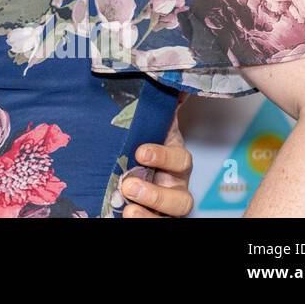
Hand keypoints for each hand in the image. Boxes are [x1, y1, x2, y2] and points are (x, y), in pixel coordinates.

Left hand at [122, 94, 194, 216]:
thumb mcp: (149, 122)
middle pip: (180, 198)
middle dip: (156, 194)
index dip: (163, 157)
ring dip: (148, 214)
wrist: (126, 160)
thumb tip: (175, 81)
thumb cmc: (140, 139)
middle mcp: (174, 186)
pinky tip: (123, 216)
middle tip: (129, 185)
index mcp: (175, 161)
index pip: (180, 161)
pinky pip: (152, 222)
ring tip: (127, 209)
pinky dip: (141, 221)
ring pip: (169, 215)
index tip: (140, 152)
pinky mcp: (152, 215)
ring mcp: (164, 205)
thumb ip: (162, 105)